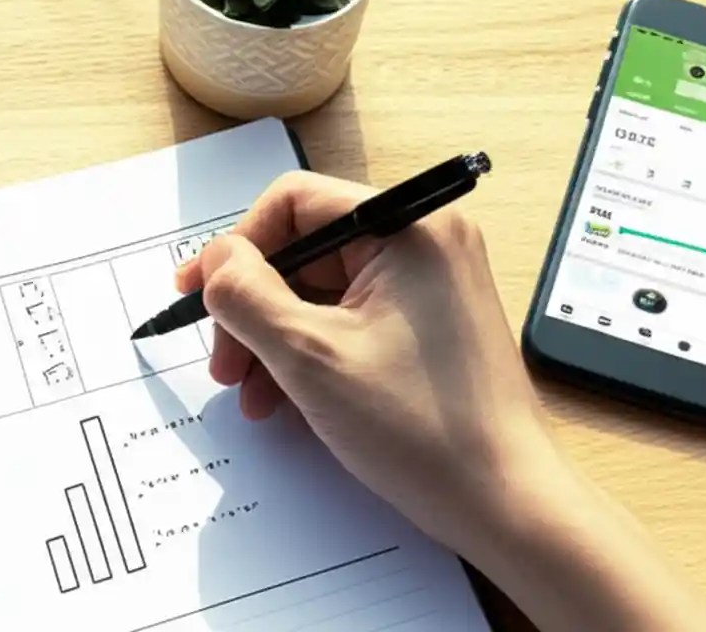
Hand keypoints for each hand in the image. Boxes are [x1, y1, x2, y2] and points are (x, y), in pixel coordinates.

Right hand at [177, 170, 553, 553]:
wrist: (506, 503)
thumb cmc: (428, 430)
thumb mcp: (310, 356)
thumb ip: (247, 297)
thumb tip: (216, 262)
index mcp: (410, 229)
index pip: (296, 202)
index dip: (236, 246)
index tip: (199, 290)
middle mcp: (425, 244)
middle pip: (306, 250)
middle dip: (254, 307)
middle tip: (226, 360)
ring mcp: (430, 286)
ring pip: (322, 292)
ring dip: (274, 338)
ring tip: (252, 392)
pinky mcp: (428, 326)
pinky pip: (350, 321)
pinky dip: (310, 353)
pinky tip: (286, 398)